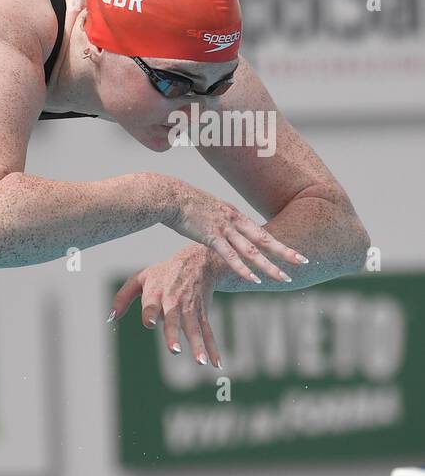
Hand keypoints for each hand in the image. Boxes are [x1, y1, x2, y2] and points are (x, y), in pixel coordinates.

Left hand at [110, 247, 222, 367]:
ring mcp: (190, 310)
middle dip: (174, 334)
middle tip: (175, 350)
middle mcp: (174, 302)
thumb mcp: (139, 278)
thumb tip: (112, 316)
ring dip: (198, 346)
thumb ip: (123, 297)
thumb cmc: (162, 274)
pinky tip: (216, 364)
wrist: (197, 263)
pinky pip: (208, 333)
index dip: (150, 313)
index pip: (151, 305)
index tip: (148, 322)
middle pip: (174, 320)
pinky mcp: (202, 315)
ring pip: (195, 329)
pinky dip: (213, 348)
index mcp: (156, 294)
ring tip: (200, 362)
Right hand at [164, 181, 305, 284]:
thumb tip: (216, 228)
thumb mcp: (206, 209)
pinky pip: (230, 256)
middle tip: (304, 262)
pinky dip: (243, 269)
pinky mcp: (210, 236)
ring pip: (252, 251)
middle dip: (286, 252)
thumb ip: (215, 220)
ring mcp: (224, 229)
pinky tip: (254, 279)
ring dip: (270, 266)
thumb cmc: (183, 203)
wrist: (170, 196)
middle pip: (265, 240)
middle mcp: (235, 221)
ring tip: (285, 278)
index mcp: (235, 214)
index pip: (261, 232)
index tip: (294, 253)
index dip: (279, 243)